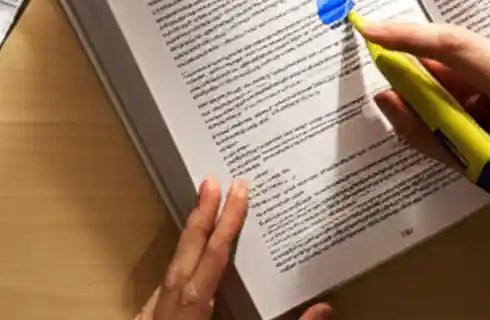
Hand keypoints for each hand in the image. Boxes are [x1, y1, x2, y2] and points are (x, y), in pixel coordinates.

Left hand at [137, 178, 335, 319]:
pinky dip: (177, 273)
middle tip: (211, 182)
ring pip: (168, 275)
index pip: (213, 259)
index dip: (227, 223)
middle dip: (200, 219)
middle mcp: (168, 314)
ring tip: (201, 215)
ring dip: (187, 244)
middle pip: (184, 257)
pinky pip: (164, 295)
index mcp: (193, 313)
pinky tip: (183, 273)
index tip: (238, 189)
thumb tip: (325, 309)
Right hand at [362, 22, 489, 247]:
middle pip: (468, 53)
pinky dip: (482, 87)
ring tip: (470, 130)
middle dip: (431, 74)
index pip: (459, 48)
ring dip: (460, 85)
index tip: (372, 32)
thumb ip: (428, 132)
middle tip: (410, 105)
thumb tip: (386, 99)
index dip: (409, 37)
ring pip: (482, 58)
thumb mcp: (483, 170)